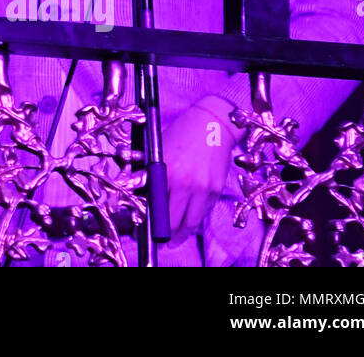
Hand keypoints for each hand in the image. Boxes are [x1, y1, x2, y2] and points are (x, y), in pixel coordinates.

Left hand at [162, 103, 232, 238]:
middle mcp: (186, 183)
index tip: (150, 230)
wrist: (212, 123)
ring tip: (177, 236)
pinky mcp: (217, 189)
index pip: (158, 208)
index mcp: (167, 172)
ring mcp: (204, 188)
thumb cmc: (182, 133)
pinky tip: (190, 217)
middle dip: (168, 234)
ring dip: (184, 232)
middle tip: (163, 239)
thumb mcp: (159, 150)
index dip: (154, 223)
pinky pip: (204, 210)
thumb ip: (153, 173)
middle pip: (176, 221)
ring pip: (193, 221)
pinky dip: (196, 216)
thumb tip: (145, 194)